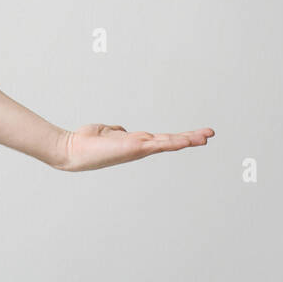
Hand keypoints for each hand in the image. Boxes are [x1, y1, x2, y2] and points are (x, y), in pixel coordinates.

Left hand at [55, 123, 213, 170]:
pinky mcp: (134, 147)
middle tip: (209, 135)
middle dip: (189, 138)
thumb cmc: (86, 142)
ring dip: (187, 139)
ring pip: (167, 143)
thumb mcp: (105, 132)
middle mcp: (139, 147)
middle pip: (169, 141)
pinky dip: (173, 142)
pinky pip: (158, 144)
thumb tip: (120, 131)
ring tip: (205, 137)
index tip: (194, 134)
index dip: (176, 137)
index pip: (160, 139)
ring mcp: (138, 148)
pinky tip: (187, 140)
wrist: (73, 149)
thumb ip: (115, 131)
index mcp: (134, 143)